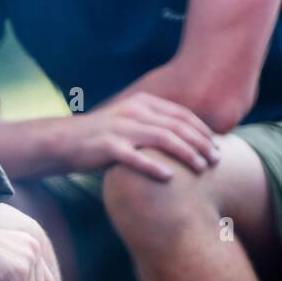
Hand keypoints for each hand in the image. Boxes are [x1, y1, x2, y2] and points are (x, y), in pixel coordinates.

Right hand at [66, 92, 219, 180]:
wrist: (64, 141)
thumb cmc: (102, 137)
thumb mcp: (130, 123)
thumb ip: (154, 125)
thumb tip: (187, 139)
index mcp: (142, 102)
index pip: (181, 115)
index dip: (203, 130)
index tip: (218, 146)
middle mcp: (133, 111)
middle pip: (177, 126)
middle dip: (201, 143)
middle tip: (217, 160)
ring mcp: (120, 128)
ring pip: (163, 139)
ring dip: (186, 154)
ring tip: (201, 168)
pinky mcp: (107, 147)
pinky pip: (136, 157)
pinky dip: (155, 167)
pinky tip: (169, 178)